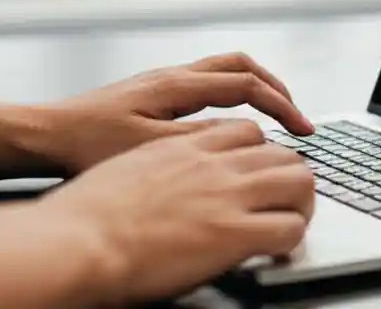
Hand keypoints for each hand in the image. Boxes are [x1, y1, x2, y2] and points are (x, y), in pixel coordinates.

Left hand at [28, 53, 313, 174]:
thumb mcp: (150, 151)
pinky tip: (229, 123)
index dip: (283, 107)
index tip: (304, 130)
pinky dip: (232, 95)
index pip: (247, 86)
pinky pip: (206, 82)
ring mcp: (161, 81)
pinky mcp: (151, 93)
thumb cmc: (88, 146)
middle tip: (297, 117)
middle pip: (241, 65)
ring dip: (255, 88)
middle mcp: (172, 75)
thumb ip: (201, 140)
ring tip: (273, 115)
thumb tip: (246, 134)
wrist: (43, 136)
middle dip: (276, 88)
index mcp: (177, 85)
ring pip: (223, 70)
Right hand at [40, 120, 313, 304]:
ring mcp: (228, 194)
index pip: (245, 132)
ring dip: (302, 201)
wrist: (79, 241)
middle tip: (288, 196)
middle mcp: (212, 163)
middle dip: (290, 173)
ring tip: (295, 218)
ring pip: (298, 181)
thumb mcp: (126, 171)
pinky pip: (289, 228)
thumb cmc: (86, 216)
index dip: (261, 151)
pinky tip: (280, 248)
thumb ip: (159, 170)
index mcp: (184, 147)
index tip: (261, 168)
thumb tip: (166, 187)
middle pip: (280, 152)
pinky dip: (292, 237)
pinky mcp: (235, 233)